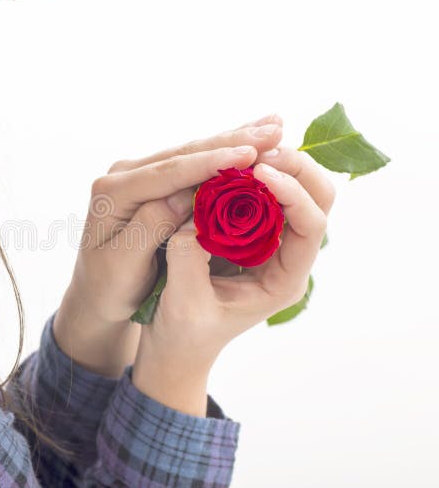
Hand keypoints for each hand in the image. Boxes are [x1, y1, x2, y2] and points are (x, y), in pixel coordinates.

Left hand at [53, 114, 283, 377]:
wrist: (98, 293)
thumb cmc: (110, 287)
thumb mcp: (124, 264)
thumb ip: (149, 227)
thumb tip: (182, 196)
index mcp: (113, 193)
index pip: (168, 172)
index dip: (210, 162)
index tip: (249, 153)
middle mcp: (123, 174)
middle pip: (184, 154)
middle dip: (231, 140)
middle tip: (276, 129)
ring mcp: (138, 174)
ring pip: (192, 153)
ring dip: (233, 139)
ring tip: (275, 124)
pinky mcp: (153, 180)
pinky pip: (193, 163)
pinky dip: (223, 151)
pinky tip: (252, 136)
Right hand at [131, 145, 335, 410]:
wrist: (176, 347)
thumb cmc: (184, 333)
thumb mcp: (183, 302)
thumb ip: (188, 259)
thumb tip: (190, 215)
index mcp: (283, 281)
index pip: (310, 226)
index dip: (290, 193)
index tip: (257, 172)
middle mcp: (286, 258)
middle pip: (317, 198)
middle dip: (294, 167)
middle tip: (257, 149)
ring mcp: (269, 243)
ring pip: (294, 189)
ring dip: (274, 164)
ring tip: (242, 147)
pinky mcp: (246, 233)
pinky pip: (261, 193)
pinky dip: (248, 171)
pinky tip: (225, 159)